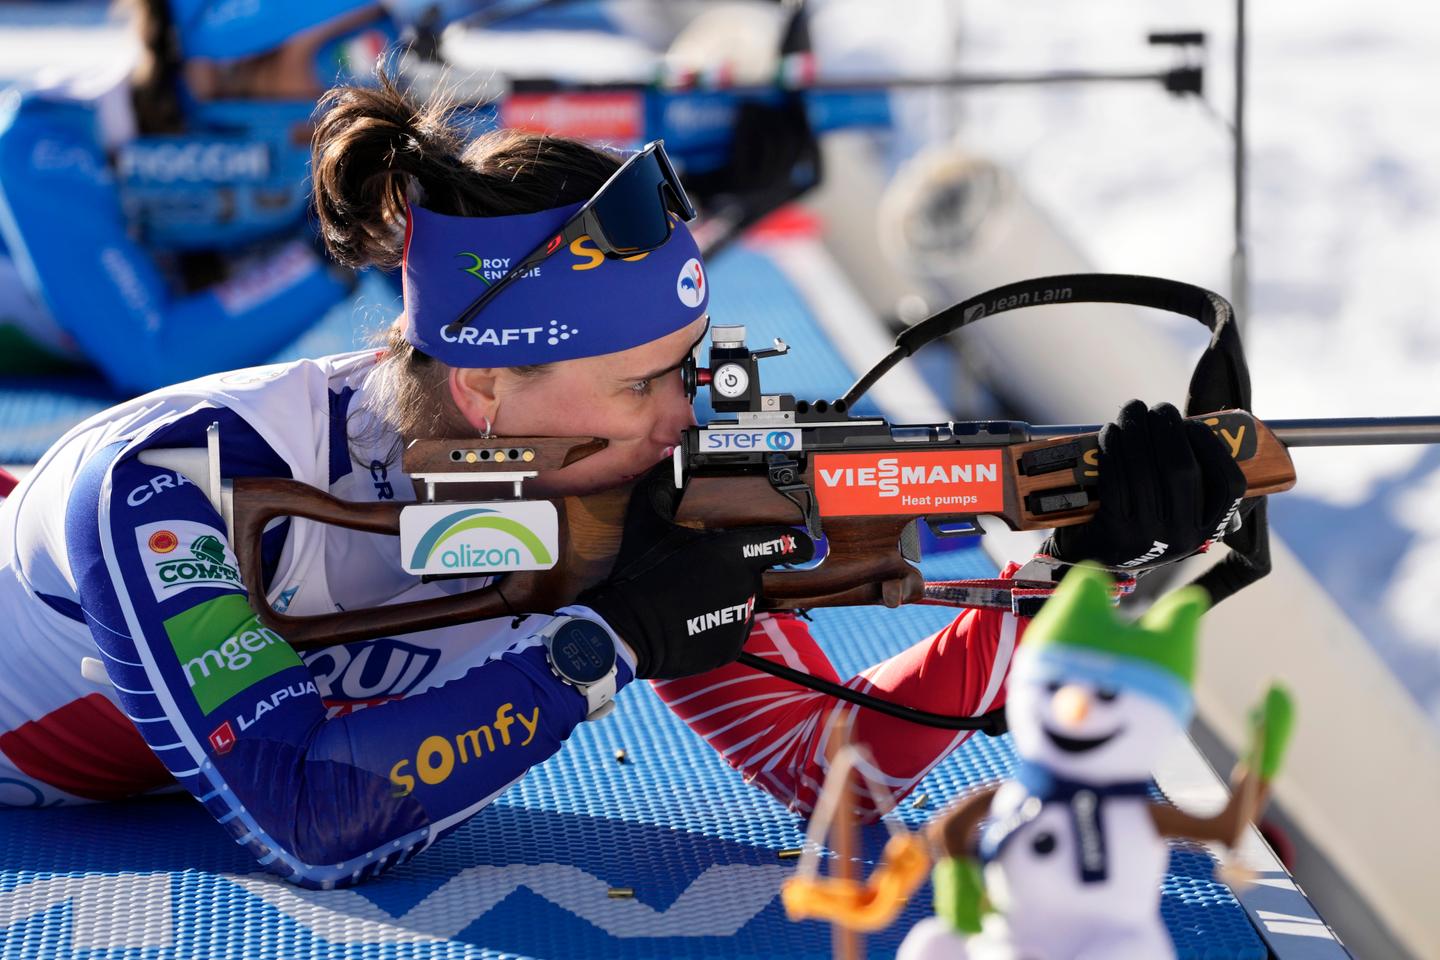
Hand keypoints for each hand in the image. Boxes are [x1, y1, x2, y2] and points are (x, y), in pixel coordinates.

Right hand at [579, 471, 813, 678]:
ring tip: (688, 599)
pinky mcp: (730, 646)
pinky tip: (688, 620)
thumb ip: (662, 485)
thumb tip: (668, 458)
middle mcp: (745, 585)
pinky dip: (713, 626)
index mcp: (732, 553)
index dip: (798, 542)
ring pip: (740, 602)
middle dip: (733, 571)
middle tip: (699, 574)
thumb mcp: (647, 520)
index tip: (806, 543)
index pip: (782, 543)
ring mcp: (740, 618)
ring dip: (721, 598)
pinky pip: (728, 630)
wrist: (625, 631)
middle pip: (751, 573)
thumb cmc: (639, 573)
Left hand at [1040, 400, 1245, 570]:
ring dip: (1136, 432)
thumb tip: (1194, 426)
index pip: (1229, 485)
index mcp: (1208, 529)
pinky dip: (1113, 450)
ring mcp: (1148, 537)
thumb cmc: (1141, 521)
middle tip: (1154, 408)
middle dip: (1167, 428)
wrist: (1096, 560)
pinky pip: (1116, 480)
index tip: (1192, 424)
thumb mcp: (1175, 511)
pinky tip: (1111, 433)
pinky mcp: (1114, 532)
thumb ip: (1191, 480)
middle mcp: (1183, 537)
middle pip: (1182, 470)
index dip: (1212, 447)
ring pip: (1144, 470)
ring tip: (1130, 412)